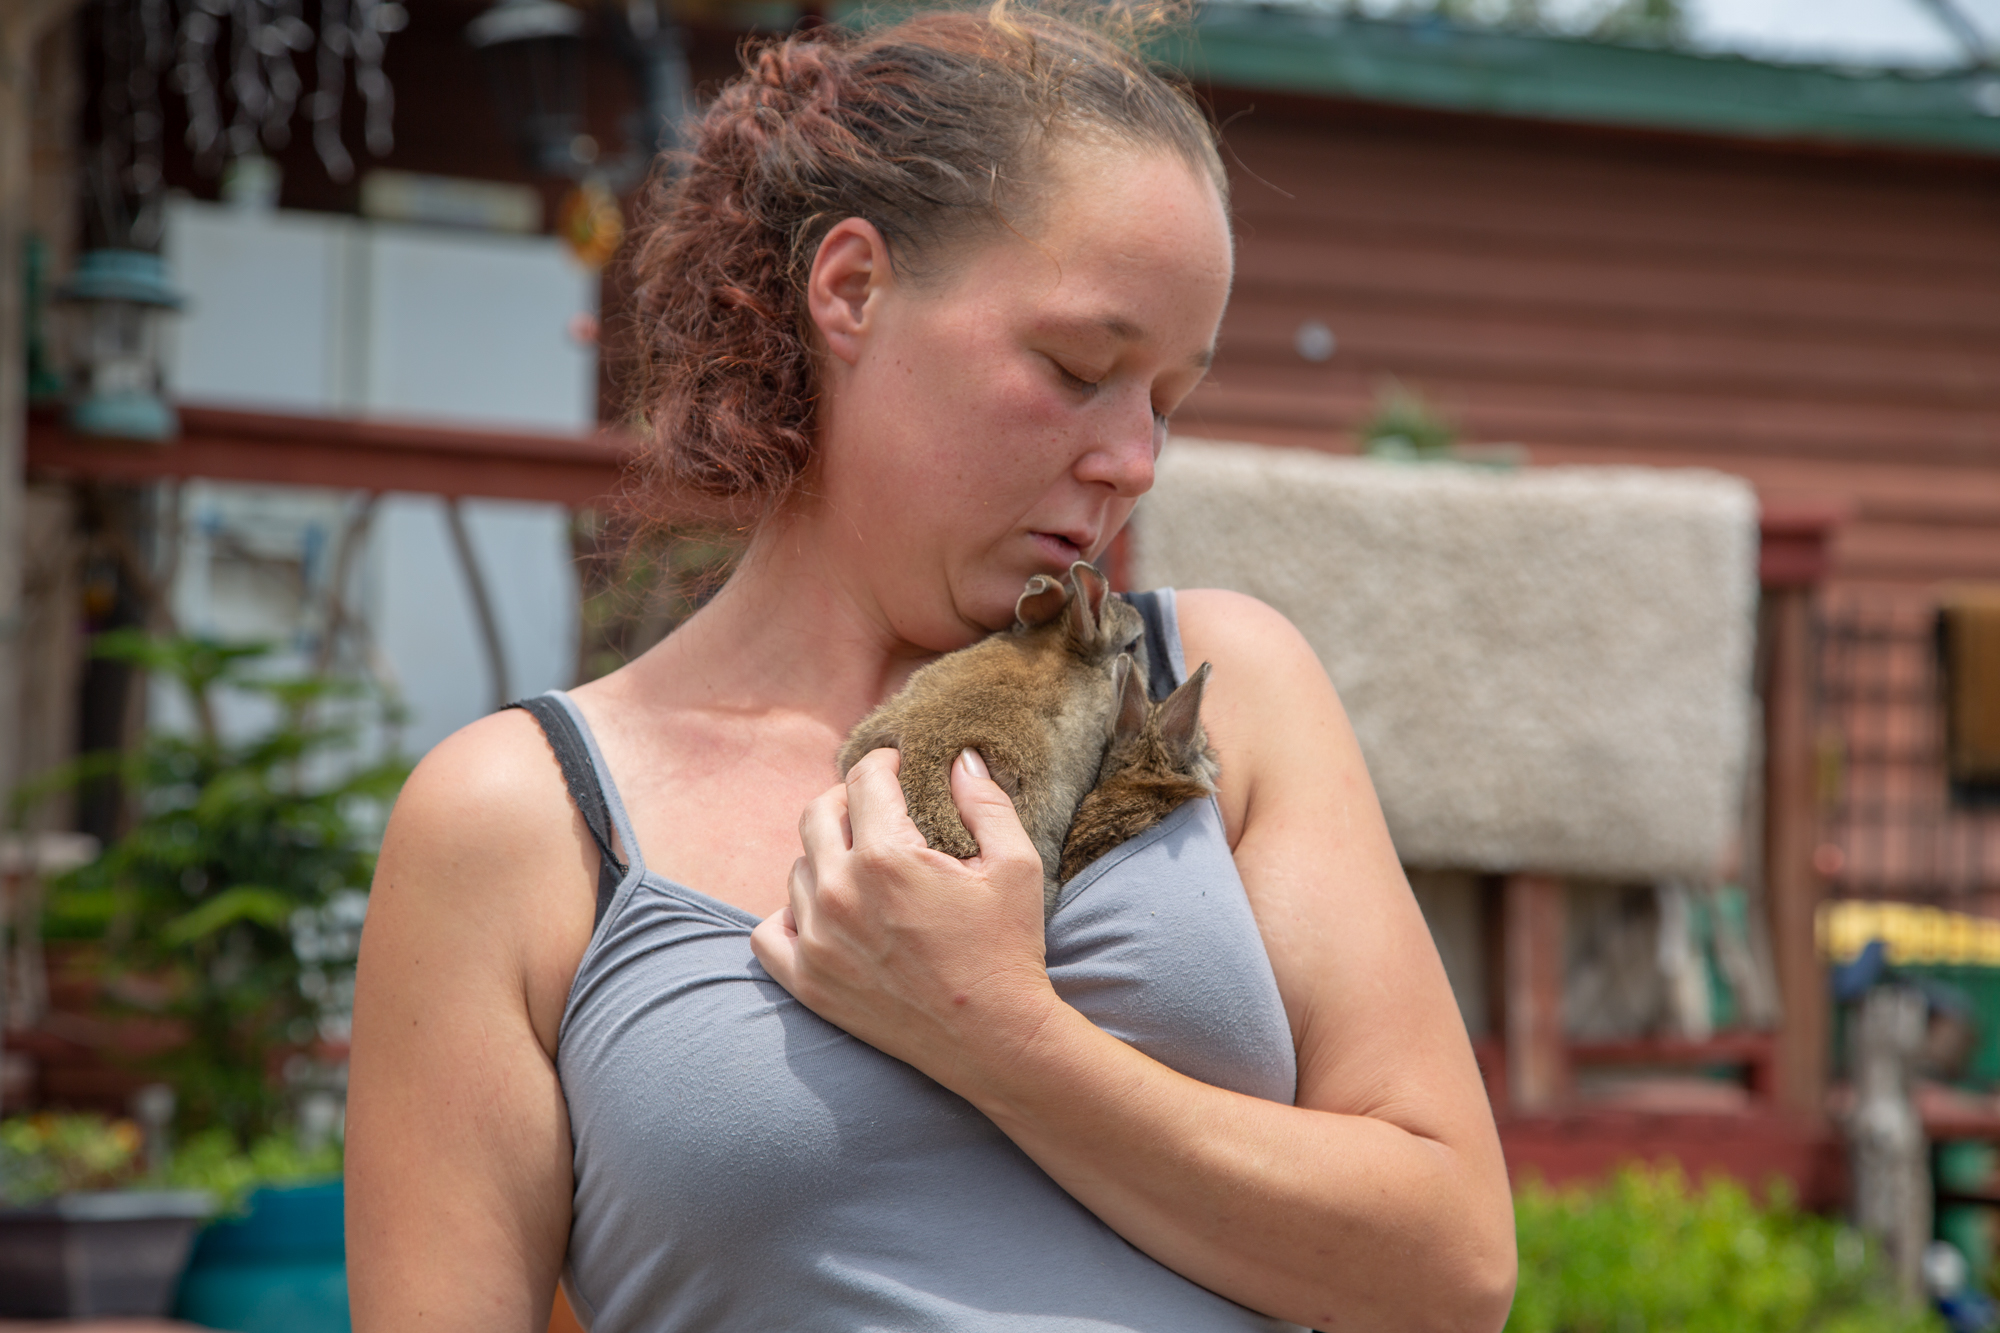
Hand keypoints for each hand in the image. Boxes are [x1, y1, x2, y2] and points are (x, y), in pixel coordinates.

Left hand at [750, 746, 1056, 1086]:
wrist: (996, 1040)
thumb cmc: (1009, 949)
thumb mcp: (1015, 865)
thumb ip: (985, 802)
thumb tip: (959, 757)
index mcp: (888, 857)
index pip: (863, 780)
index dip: (883, 763)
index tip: (897, 765)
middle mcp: (840, 893)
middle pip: (818, 814)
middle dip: (847, 800)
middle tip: (875, 809)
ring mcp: (818, 940)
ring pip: (797, 869)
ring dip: (826, 858)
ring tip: (863, 869)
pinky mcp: (808, 982)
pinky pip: (769, 931)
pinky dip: (791, 915)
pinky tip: (823, 914)